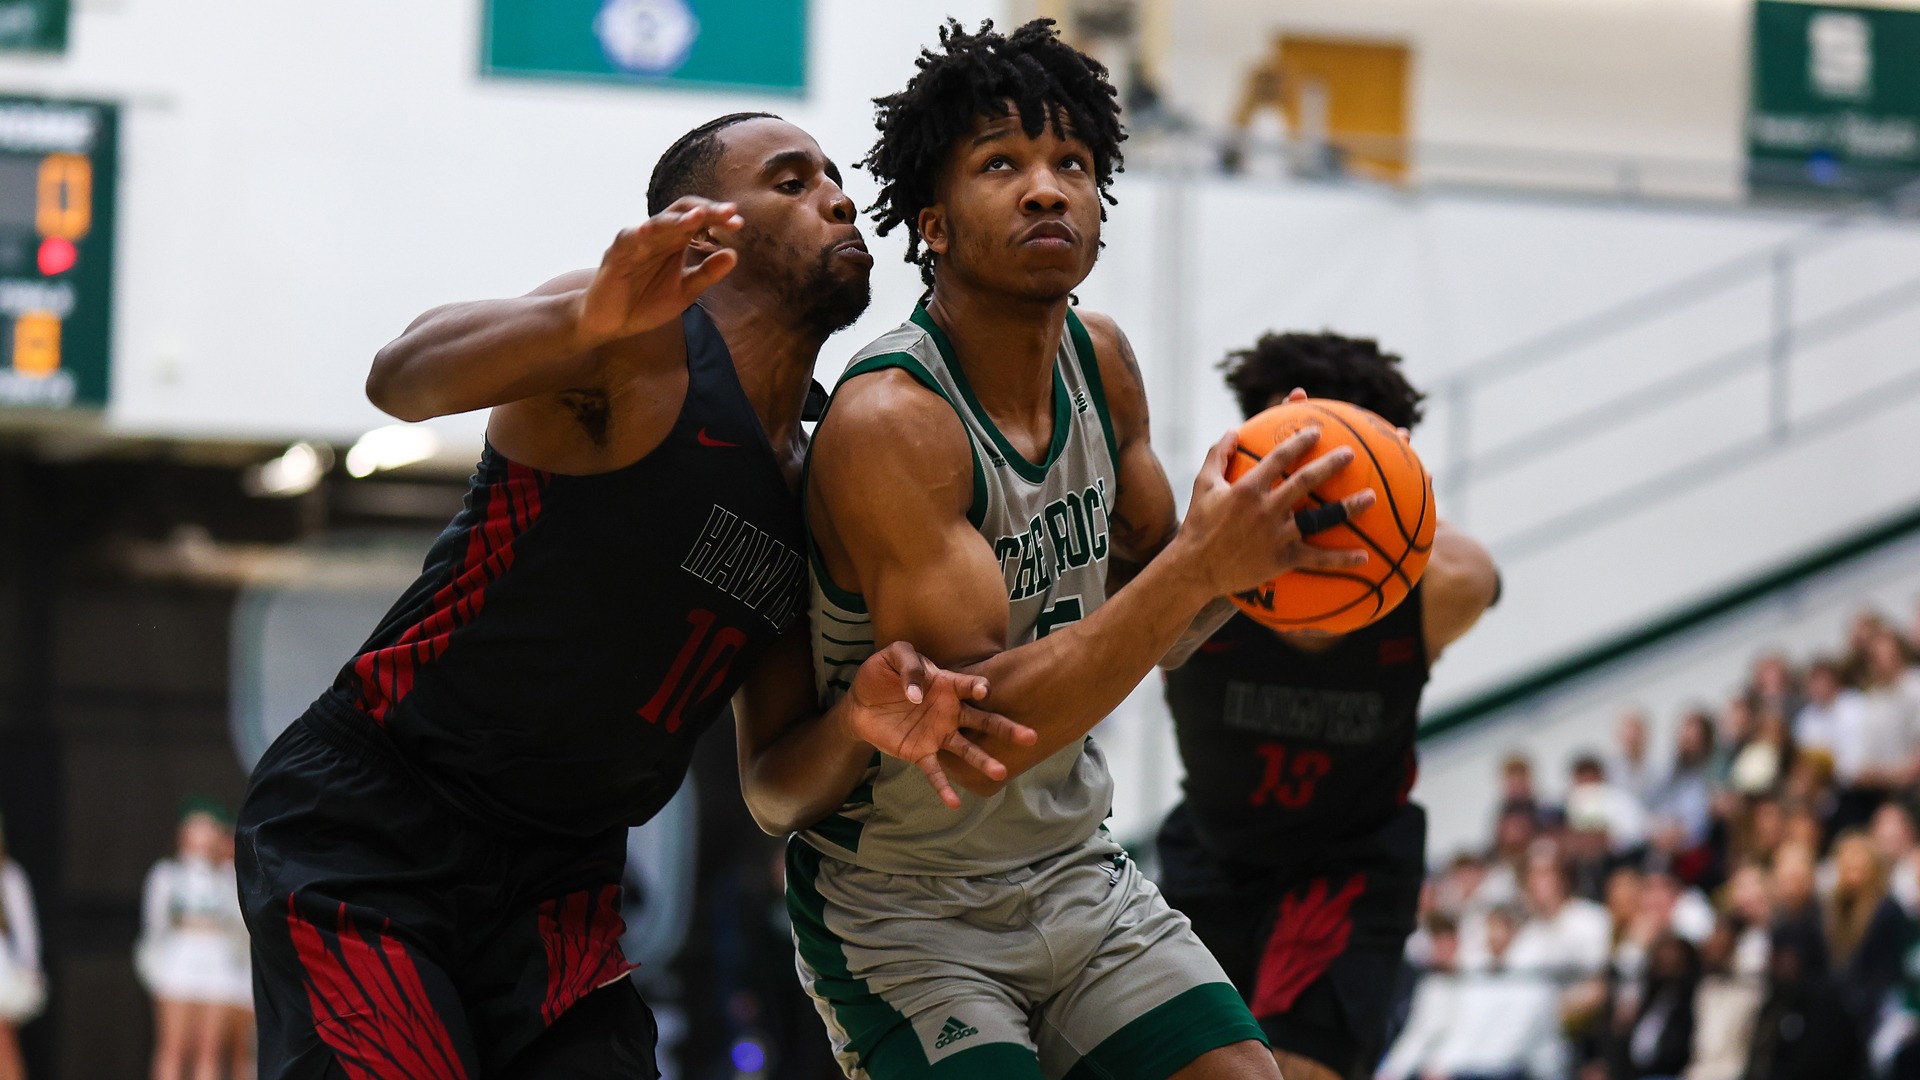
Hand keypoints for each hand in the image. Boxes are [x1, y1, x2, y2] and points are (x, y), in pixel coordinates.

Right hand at [574, 197, 744, 346]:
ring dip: (678, 219)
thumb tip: (734, 254)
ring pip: (658, 222)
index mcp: (675, 243)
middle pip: (682, 213)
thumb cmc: (645, 303)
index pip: (698, 220)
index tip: (739, 223)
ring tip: (699, 216)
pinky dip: (640, 233)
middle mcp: (657, 237)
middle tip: (729, 212)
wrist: (611, 323)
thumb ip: (707, 274)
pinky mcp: (616, 254)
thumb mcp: (684, 292)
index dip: (718, 219)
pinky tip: (650, 230)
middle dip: (706, 211)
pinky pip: (628, 239)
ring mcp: (636, 242)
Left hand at [843, 642, 1037, 809]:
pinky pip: (936, 772)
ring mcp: (938, 734)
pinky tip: (955, 803)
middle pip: (983, 721)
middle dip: (1006, 729)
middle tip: (1030, 738)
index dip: (976, 687)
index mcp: (946, 684)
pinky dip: (944, 788)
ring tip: (1000, 773)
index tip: (983, 691)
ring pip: (966, 749)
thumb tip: (916, 695)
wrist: (860, 703)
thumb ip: (909, 666)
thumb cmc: (881, 674)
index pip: (968, 685)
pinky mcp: (921, 753)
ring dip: (983, 760)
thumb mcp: (894, 656)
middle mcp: (949, 712)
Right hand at [1174, 423, 1375, 597]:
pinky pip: (1317, 558)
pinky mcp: (1281, 560)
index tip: (1317, 431)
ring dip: (1347, 508)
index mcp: (1247, 489)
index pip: (1278, 458)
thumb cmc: (1198, 524)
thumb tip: (1232, 430)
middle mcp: (1265, 509)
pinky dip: (1341, 558)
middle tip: (1351, 453)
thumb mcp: (1202, 485)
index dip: (1298, 442)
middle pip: (1305, 482)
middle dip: (1330, 464)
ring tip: (1371, 498)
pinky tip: (1364, 556)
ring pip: (1318, 519)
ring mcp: (1275, 535)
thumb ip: (1218, 455)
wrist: (1194, 569)